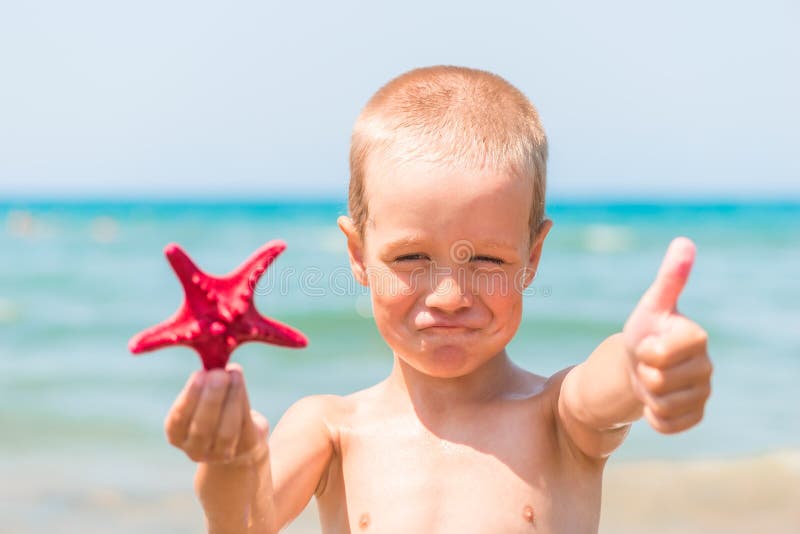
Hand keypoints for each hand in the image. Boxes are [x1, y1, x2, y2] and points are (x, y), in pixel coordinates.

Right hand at [164, 363, 268, 463]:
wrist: (240, 437)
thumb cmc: (217, 409)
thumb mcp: (205, 397)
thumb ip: (207, 384)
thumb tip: (215, 363)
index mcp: (176, 434)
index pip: (179, 420)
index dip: (190, 397)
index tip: (200, 374)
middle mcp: (194, 449)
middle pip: (202, 428)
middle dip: (212, 398)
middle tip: (219, 373)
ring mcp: (219, 455)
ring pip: (226, 431)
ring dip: (231, 398)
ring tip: (234, 374)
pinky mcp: (243, 450)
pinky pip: (243, 428)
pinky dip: (242, 403)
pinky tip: (240, 383)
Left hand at [623, 237, 712, 433]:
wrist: (638, 364)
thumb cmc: (645, 330)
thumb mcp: (651, 305)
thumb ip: (669, 278)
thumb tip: (684, 242)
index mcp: (697, 338)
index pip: (662, 355)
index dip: (645, 351)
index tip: (646, 343)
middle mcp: (707, 367)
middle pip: (659, 381)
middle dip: (642, 373)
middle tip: (645, 362)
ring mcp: (703, 393)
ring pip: (662, 404)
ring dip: (645, 393)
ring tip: (649, 378)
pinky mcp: (695, 415)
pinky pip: (667, 424)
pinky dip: (652, 415)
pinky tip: (654, 400)